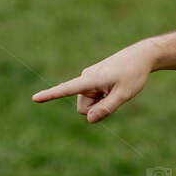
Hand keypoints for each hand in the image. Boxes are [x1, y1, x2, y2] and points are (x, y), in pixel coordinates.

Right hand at [31, 42, 154, 123]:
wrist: (141, 56)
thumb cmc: (134, 74)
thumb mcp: (124, 95)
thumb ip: (107, 108)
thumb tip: (89, 119)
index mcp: (90, 80)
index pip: (66, 89)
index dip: (50, 95)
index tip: (34, 98)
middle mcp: (85, 78)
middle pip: (83, 108)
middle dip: (96, 108)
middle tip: (115, 95)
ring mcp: (88, 78)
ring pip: (89, 104)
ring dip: (101, 102)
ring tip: (116, 89)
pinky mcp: (93, 79)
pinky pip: (93, 97)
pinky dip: (103, 97)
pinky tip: (113, 87)